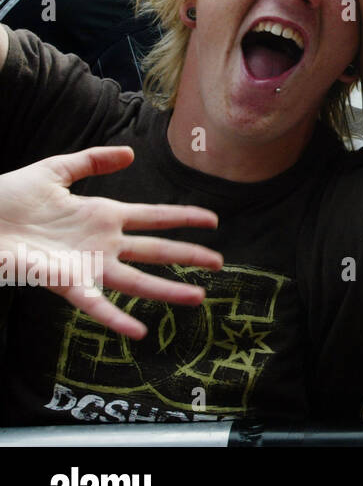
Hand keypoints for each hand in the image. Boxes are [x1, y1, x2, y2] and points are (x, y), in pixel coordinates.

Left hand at [0, 146, 221, 339]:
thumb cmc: (8, 197)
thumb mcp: (55, 170)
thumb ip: (92, 161)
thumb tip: (130, 153)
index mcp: (102, 216)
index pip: (154, 217)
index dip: (184, 217)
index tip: (213, 220)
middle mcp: (102, 244)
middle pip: (156, 251)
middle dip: (189, 256)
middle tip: (219, 263)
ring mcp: (87, 266)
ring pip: (137, 281)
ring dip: (167, 290)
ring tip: (198, 298)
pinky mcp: (65, 283)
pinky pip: (95, 305)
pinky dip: (116, 319)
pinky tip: (138, 332)